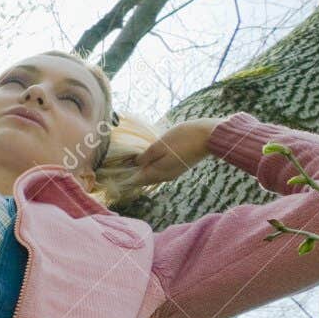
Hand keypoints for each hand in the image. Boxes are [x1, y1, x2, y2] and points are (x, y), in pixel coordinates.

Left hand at [110, 117, 227, 186]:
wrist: (209, 136)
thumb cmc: (183, 138)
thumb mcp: (159, 146)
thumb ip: (145, 157)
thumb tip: (134, 164)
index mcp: (157, 173)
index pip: (135, 181)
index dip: (122, 179)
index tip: (109, 176)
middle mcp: (164, 177)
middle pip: (142, 179)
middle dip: (129, 174)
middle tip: (115, 168)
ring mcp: (172, 172)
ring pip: (151, 174)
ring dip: (140, 170)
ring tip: (127, 163)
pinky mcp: (178, 166)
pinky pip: (159, 169)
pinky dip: (150, 165)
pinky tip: (146, 158)